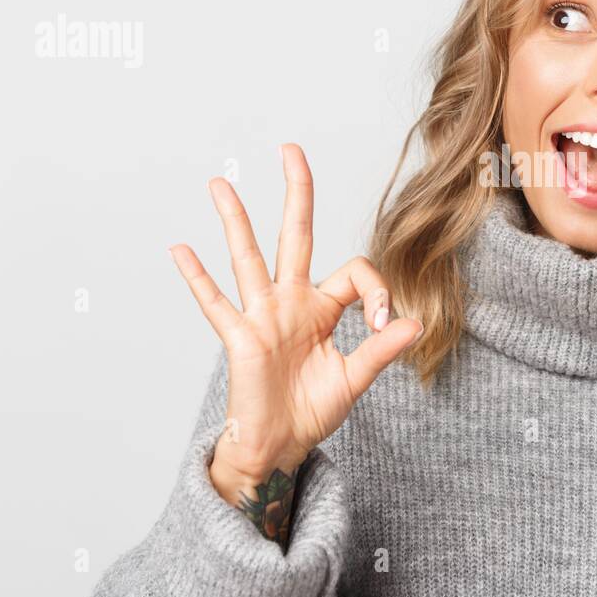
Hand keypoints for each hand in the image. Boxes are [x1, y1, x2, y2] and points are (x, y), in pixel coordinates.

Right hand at [169, 144, 420, 516]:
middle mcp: (290, 302)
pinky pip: (217, 303)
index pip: (354, 273)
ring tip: (219, 182)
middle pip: (295, 235)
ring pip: (248, 257)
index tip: (385, 322)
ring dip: (235, 220)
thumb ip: (381, 349)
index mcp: (322, 308)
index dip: (377, 291)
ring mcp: (262, 316)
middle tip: (290, 149)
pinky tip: (180, 248)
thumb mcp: (355, 378)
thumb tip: (415, 323)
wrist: (279, 447)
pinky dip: (197, 278)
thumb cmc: (311, 411)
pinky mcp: (240, 339)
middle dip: (295, 192)